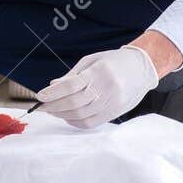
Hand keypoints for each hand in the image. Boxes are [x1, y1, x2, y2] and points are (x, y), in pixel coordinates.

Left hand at [36, 45, 158, 129]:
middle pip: (74, 103)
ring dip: (63, 115)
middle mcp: (107, 88)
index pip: (71, 86)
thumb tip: (52, 86)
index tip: (40, 96)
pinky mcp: (115, 112)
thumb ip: (72, 75)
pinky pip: (91, 123)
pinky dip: (75, 122)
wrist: (142, 67)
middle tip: (42, 106)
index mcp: (99, 72)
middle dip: (54, 106)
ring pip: (81, 115)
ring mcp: (112, 102)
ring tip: (52, 111)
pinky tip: (67, 117)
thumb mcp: (92, 60)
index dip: (53, 93)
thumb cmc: (113, 61)